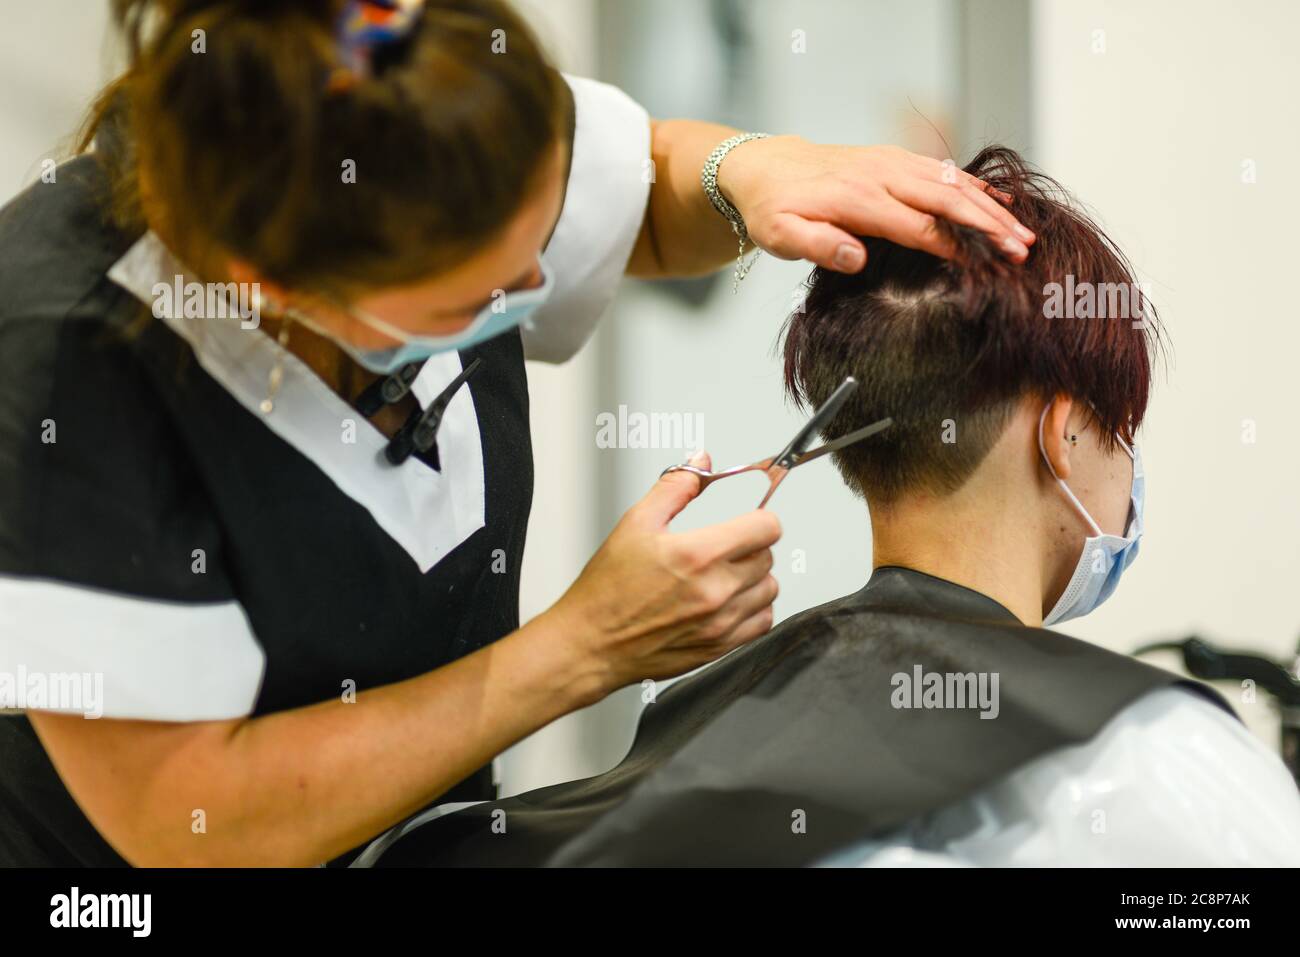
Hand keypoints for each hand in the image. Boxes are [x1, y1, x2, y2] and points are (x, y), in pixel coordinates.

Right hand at [545, 451, 780, 692]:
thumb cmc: (607, 590)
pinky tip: (731, 601)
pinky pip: (763, 621)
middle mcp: (715, 591)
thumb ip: (675, 487)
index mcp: (697, 555)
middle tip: (723, 548)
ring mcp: (721, 622)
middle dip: (751, 546)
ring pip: (769, 589)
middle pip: (768, 556)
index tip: (748, 521)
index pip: (766, 528)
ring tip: (726, 574)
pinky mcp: (720, 647)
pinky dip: (754, 608)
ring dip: (754, 578)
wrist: (591, 643)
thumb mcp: (635, 523)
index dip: (759, 518)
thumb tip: (700, 463)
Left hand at [717, 137, 1034, 271]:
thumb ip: (817, 246)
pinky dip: (975, 186)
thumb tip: (854, 258)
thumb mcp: (781, 236)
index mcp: (858, 199)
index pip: (918, 226)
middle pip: (946, 201)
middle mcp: (881, 175)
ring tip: (1023, 233)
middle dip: (989, 225)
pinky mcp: (896, 159)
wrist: (768, 168)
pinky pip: (943, 171)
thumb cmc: (775, 208)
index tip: (986, 265)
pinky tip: (1000, 202)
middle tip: (1022, 250)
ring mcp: (892, 163)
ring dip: (991, 207)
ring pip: (952, 183)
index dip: (955, 246)